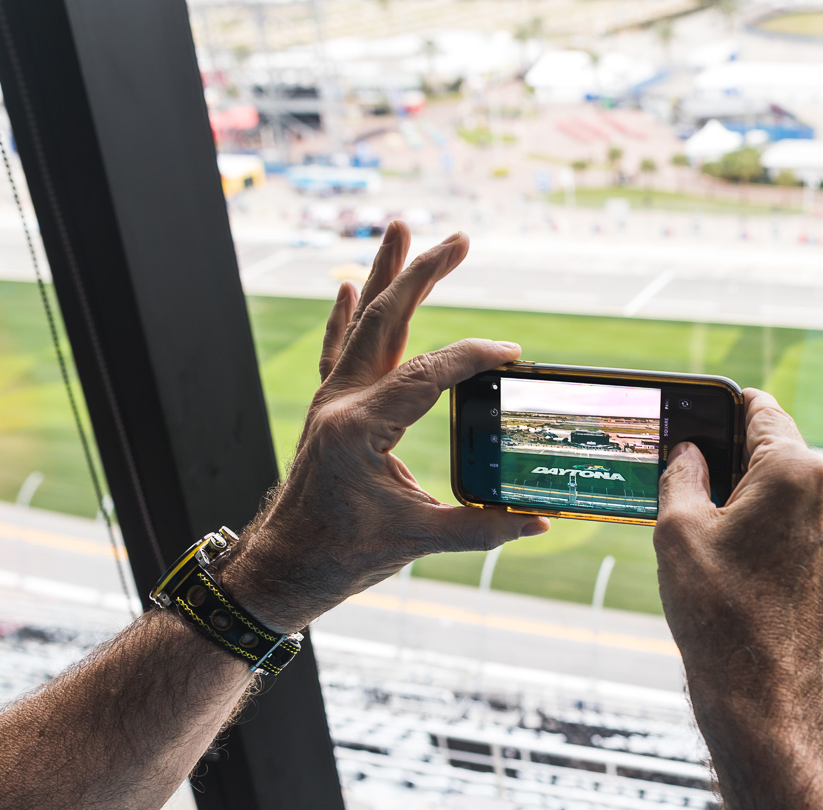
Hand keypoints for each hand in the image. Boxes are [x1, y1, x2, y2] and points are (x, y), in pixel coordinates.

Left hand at [223, 222, 546, 631]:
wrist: (283, 568)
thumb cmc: (342, 557)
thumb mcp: (417, 542)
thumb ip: (481, 529)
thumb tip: (539, 520)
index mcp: (359, 430)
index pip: (425, 375)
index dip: (471, 358)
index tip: (512, 354)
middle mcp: (340, 404)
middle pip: (386, 322)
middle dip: (422, 274)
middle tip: (458, 238)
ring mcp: (329, 402)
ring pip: (362, 324)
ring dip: (384, 274)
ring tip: (403, 227)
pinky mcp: (326, 411)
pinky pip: (337, 350)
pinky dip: (345, 315)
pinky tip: (349, 283)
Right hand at [654, 389, 822, 720]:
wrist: (762, 691)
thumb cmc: (721, 615)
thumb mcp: (678, 531)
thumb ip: (681, 474)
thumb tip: (688, 452)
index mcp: (796, 468)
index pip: (758, 409)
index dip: (720, 411)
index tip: (694, 420)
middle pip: (774, 447)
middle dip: (732, 459)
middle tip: (688, 482)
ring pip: (788, 484)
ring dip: (750, 494)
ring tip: (708, 529)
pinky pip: (801, 516)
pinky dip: (770, 522)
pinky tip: (735, 554)